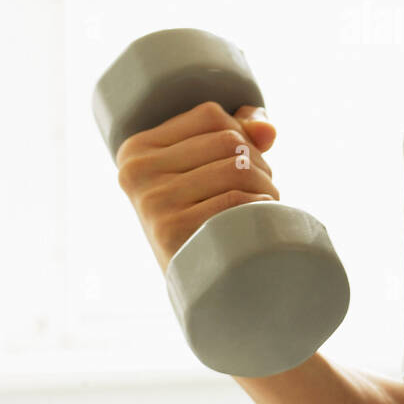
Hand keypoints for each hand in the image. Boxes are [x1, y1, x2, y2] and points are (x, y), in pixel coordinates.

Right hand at [115, 101, 279, 274]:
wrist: (199, 289)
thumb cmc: (204, 221)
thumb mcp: (202, 173)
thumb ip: (235, 134)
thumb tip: (267, 129)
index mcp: (136, 150)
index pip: (211, 114)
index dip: (243, 134)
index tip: (242, 164)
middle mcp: (137, 172)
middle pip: (228, 140)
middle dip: (259, 163)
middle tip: (260, 189)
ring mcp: (152, 202)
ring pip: (237, 167)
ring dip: (266, 185)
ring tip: (263, 204)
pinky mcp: (171, 230)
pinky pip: (235, 200)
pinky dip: (261, 205)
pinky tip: (260, 217)